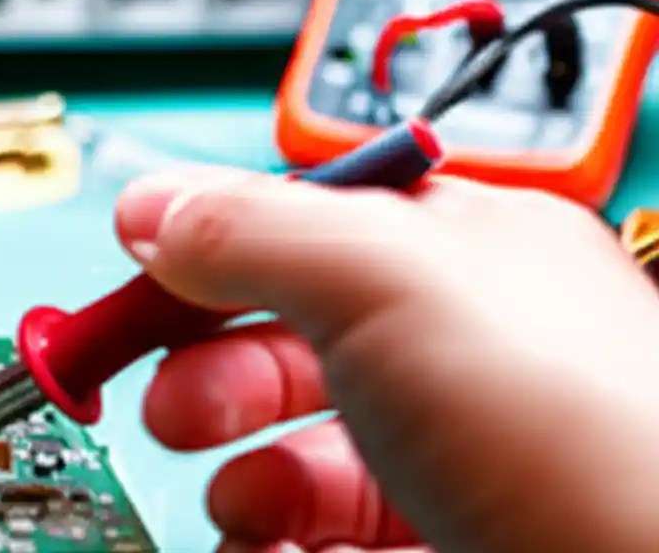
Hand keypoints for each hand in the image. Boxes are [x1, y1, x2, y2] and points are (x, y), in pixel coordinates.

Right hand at [116, 169, 658, 552]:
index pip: (305, 230)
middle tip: (172, 409)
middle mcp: (457, 357)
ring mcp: (451, 461)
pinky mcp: (440, 549)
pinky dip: (278, 545)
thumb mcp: (389, 280)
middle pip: (289, 350)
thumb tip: (150, 207)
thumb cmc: (588, 433)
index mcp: (461, 255)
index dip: (212, 253)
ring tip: (242, 506)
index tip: (137, 284)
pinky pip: (327, 539)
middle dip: (214, 378)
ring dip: (244, 479)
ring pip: (302, 458)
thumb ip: (255, 228)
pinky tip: (270, 551)